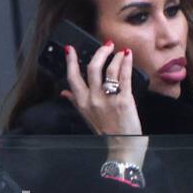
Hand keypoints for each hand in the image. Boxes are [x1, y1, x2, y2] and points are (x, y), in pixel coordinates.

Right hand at [61, 43, 147, 166]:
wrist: (123, 147)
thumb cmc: (106, 133)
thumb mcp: (87, 117)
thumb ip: (75, 102)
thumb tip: (64, 92)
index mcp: (82, 103)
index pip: (72, 77)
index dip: (70, 61)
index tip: (70, 48)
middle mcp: (93, 99)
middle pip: (92, 68)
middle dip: (99, 52)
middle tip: (106, 45)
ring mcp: (109, 99)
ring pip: (109, 69)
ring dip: (115, 57)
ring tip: (120, 52)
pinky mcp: (124, 100)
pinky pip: (124, 76)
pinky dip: (126, 63)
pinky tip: (127, 56)